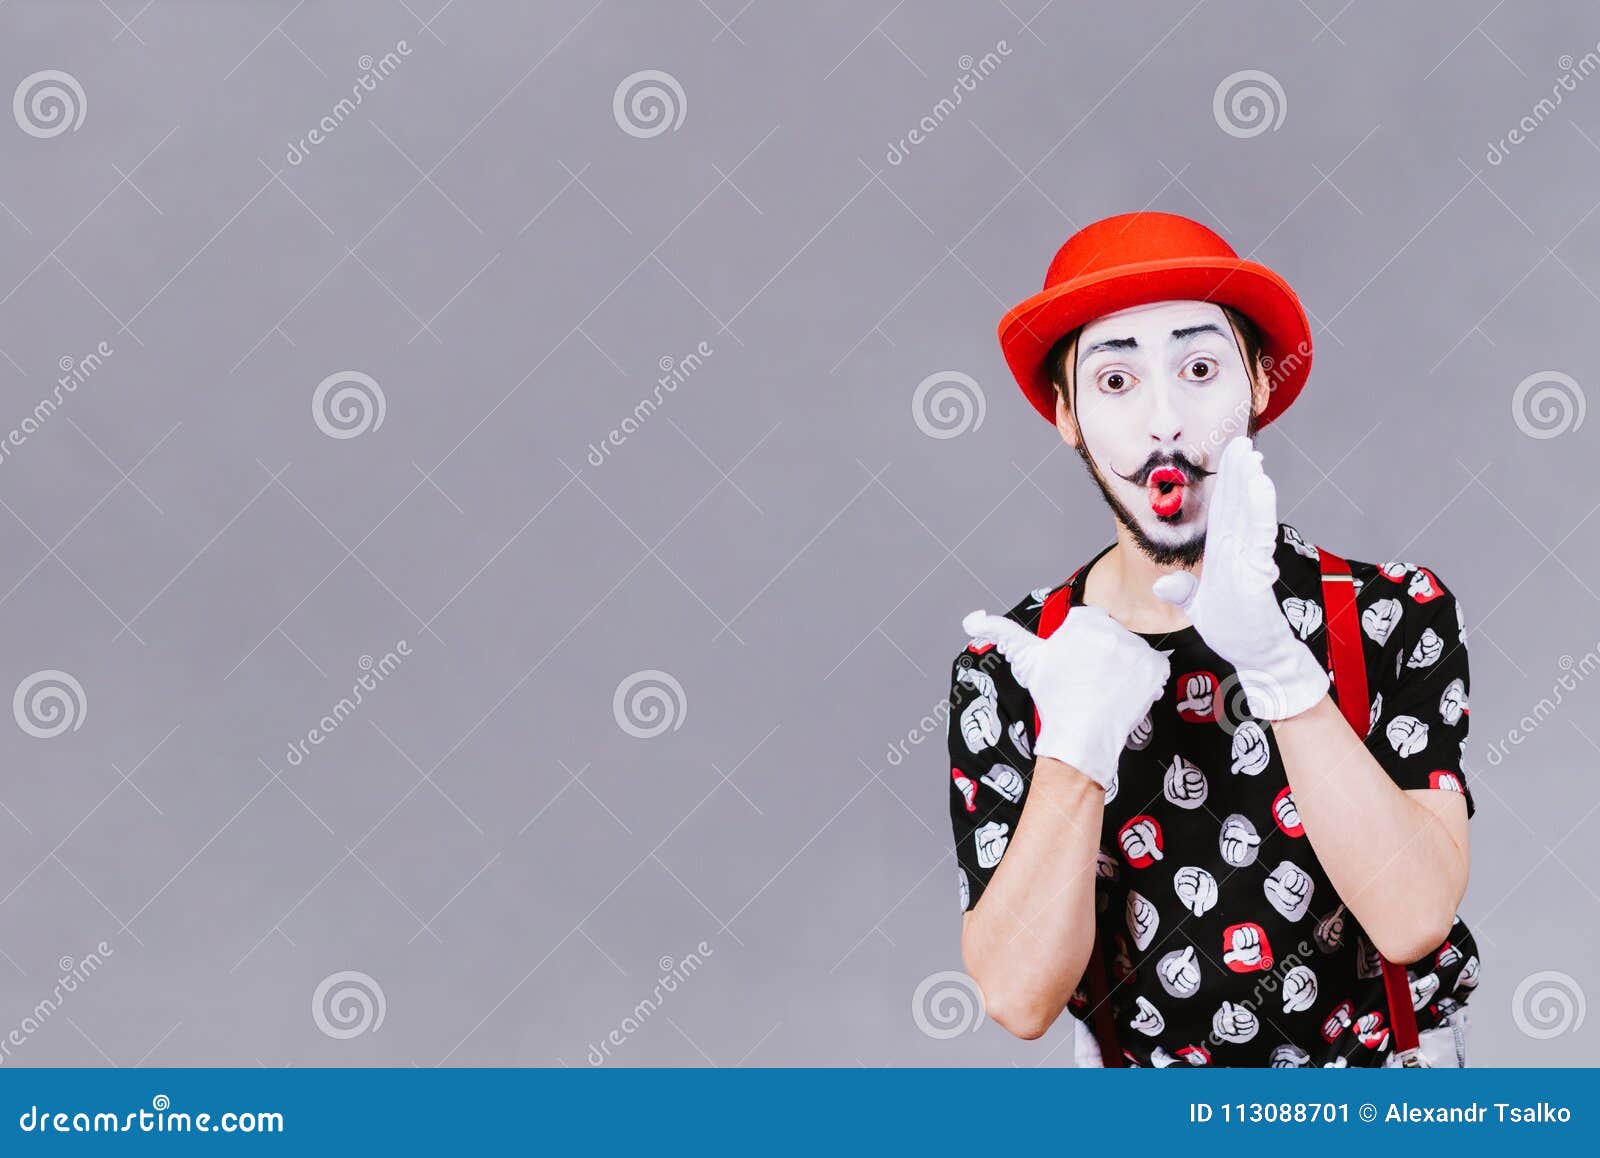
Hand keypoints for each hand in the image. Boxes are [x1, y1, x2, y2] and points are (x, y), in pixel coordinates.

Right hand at [961, 604, 1169, 789]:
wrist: (1079, 736)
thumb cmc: (1053, 699)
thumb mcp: (1025, 659)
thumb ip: (1000, 631)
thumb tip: (971, 619)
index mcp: (1083, 619)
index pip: (1091, 626)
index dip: (1084, 650)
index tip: (1077, 669)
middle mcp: (1112, 628)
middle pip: (1114, 638)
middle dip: (1106, 658)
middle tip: (1092, 683)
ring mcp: (1136, 649)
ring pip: (1133, 654)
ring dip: (1126, 670)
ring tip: (1108, 691)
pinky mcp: (1154, 669)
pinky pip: (1156, 669)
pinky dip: (1146, 683)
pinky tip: (1127, 695)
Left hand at [1150, 435, 1328, 720]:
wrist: (1254, 656)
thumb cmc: (1232, 628)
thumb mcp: (1197, 607)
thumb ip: (1181, 591)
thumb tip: (1163, 582)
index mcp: (1224, 551)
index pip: (1222, 509)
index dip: (1223, 482)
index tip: (1226, 455)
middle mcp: (1238, 550)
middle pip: (1236, 503)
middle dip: (1238, 472)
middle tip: (1241, 440)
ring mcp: (1249, 559)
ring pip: (1249, 514)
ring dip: (1249, 484)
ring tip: (1251, 457)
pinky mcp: (1257, 572)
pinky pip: (1259, 536)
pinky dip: (1260, 512)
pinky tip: (1261, 488)